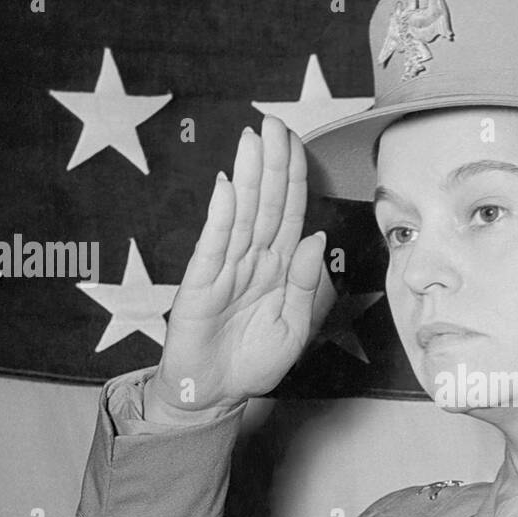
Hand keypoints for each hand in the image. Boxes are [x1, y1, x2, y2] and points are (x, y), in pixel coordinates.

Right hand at [145, 116, 335, 421]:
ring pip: (242, 215)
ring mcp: (224, 268)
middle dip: (272, 164)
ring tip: (254, 139)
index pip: (290, 214)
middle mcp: (252, 260)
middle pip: (266, 204)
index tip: (297, 142)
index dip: (294, 178)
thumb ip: (305, 284)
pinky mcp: (200, 284)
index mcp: (278, 268)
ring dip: (249, 177)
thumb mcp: (294, 327)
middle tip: (275, 122)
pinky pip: (214, 244)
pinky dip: (221, 215)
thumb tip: (318, 238)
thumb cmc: (255, 361)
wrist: (214, 394)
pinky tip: (227, 186)